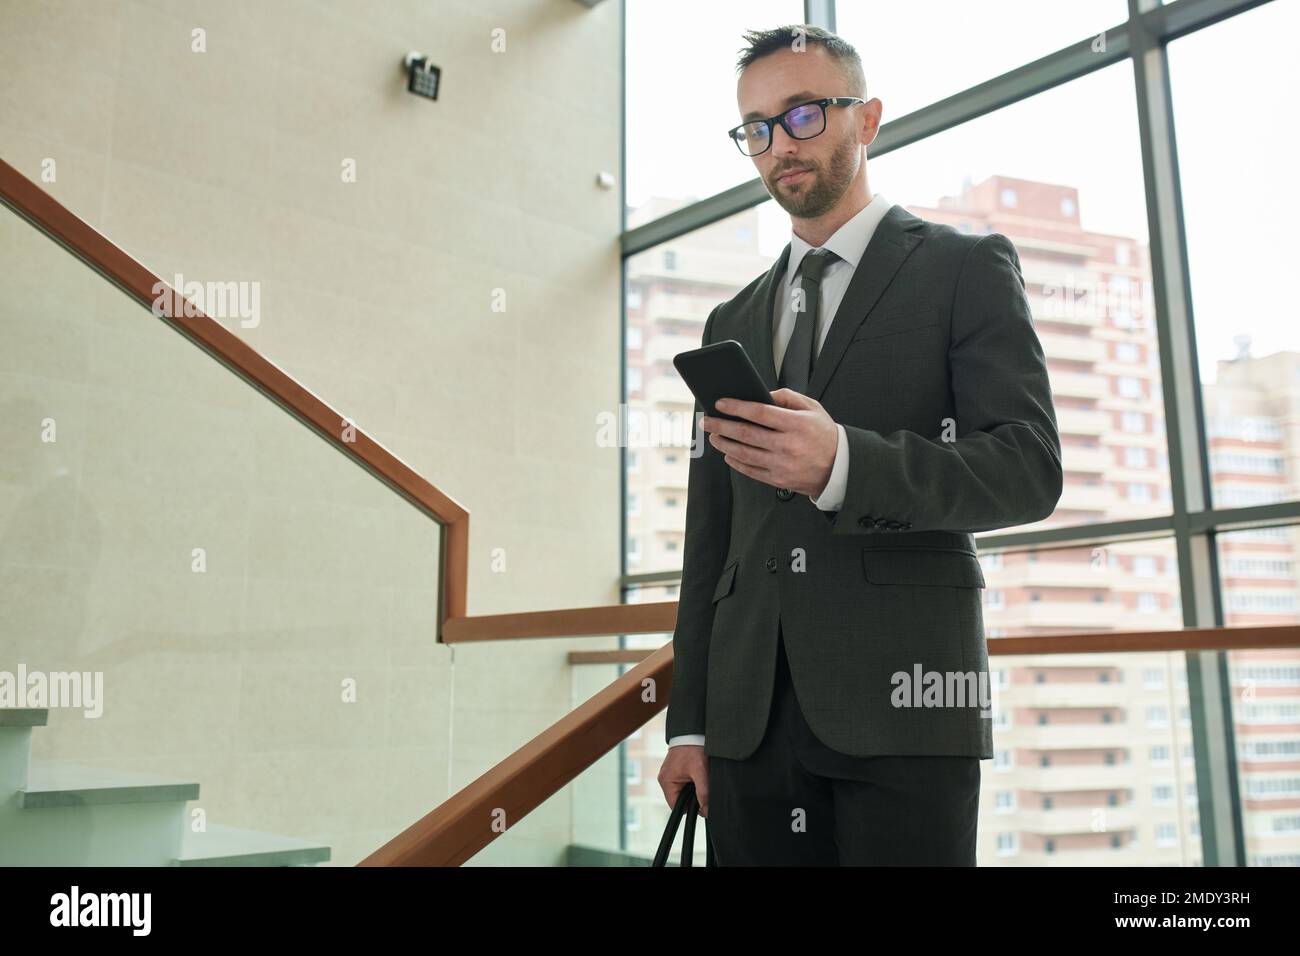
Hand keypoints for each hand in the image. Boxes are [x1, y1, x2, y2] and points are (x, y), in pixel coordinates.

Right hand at [658, 744, 708, 817]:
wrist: (692, 731)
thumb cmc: (694, 749)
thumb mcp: (701, 772)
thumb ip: (703, 793)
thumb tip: (706, 812)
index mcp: (666, 782)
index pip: (677, 807)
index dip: (691, 808)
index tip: (702, 801)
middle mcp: (664, 779)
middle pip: (680, 800)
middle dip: (692, 797)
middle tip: (702, 786)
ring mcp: (669, 775)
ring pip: (683, 792)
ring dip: (693, 789)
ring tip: (700, 778)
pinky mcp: (675, 771)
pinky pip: (683, 783)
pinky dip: (692, 782)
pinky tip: (698, 774)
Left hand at [701, 389, 837, 496]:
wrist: (839, 467)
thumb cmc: (823, 434)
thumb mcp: (812, 408)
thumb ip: (787, 397)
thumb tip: (761, 393)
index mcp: (796, 425)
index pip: (760, 413)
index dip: (737, 407)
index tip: (720, 403)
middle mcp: (788, 445)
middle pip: (746, 434)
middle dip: (722, 425)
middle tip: (707, 420)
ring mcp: (781, 465)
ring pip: (744, 453)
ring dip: (724, 443)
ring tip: (713, 435)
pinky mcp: (777, 479)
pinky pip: (750, 470)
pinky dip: (735, 461)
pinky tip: (727, 452)